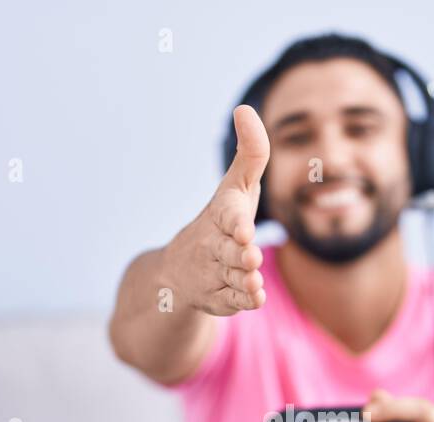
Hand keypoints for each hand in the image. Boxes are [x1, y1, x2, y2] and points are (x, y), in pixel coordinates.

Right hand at [163, 105, 269, 315]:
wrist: (179, 272)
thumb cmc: (221, 221)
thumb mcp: (235, 187)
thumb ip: (250, 153)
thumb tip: (245, 108)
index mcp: (220, 215)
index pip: (228, 216)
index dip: (235, 223)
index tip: (244, 228)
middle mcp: (213, 244)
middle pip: (229, 251)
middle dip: (239, 254)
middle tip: (250, 256)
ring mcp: (214, 273)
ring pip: (233, 278)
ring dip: (244, 280)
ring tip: (253, 282)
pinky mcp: (219, 298)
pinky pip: (232, 302)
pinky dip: (243, 301)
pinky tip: (254, 298)